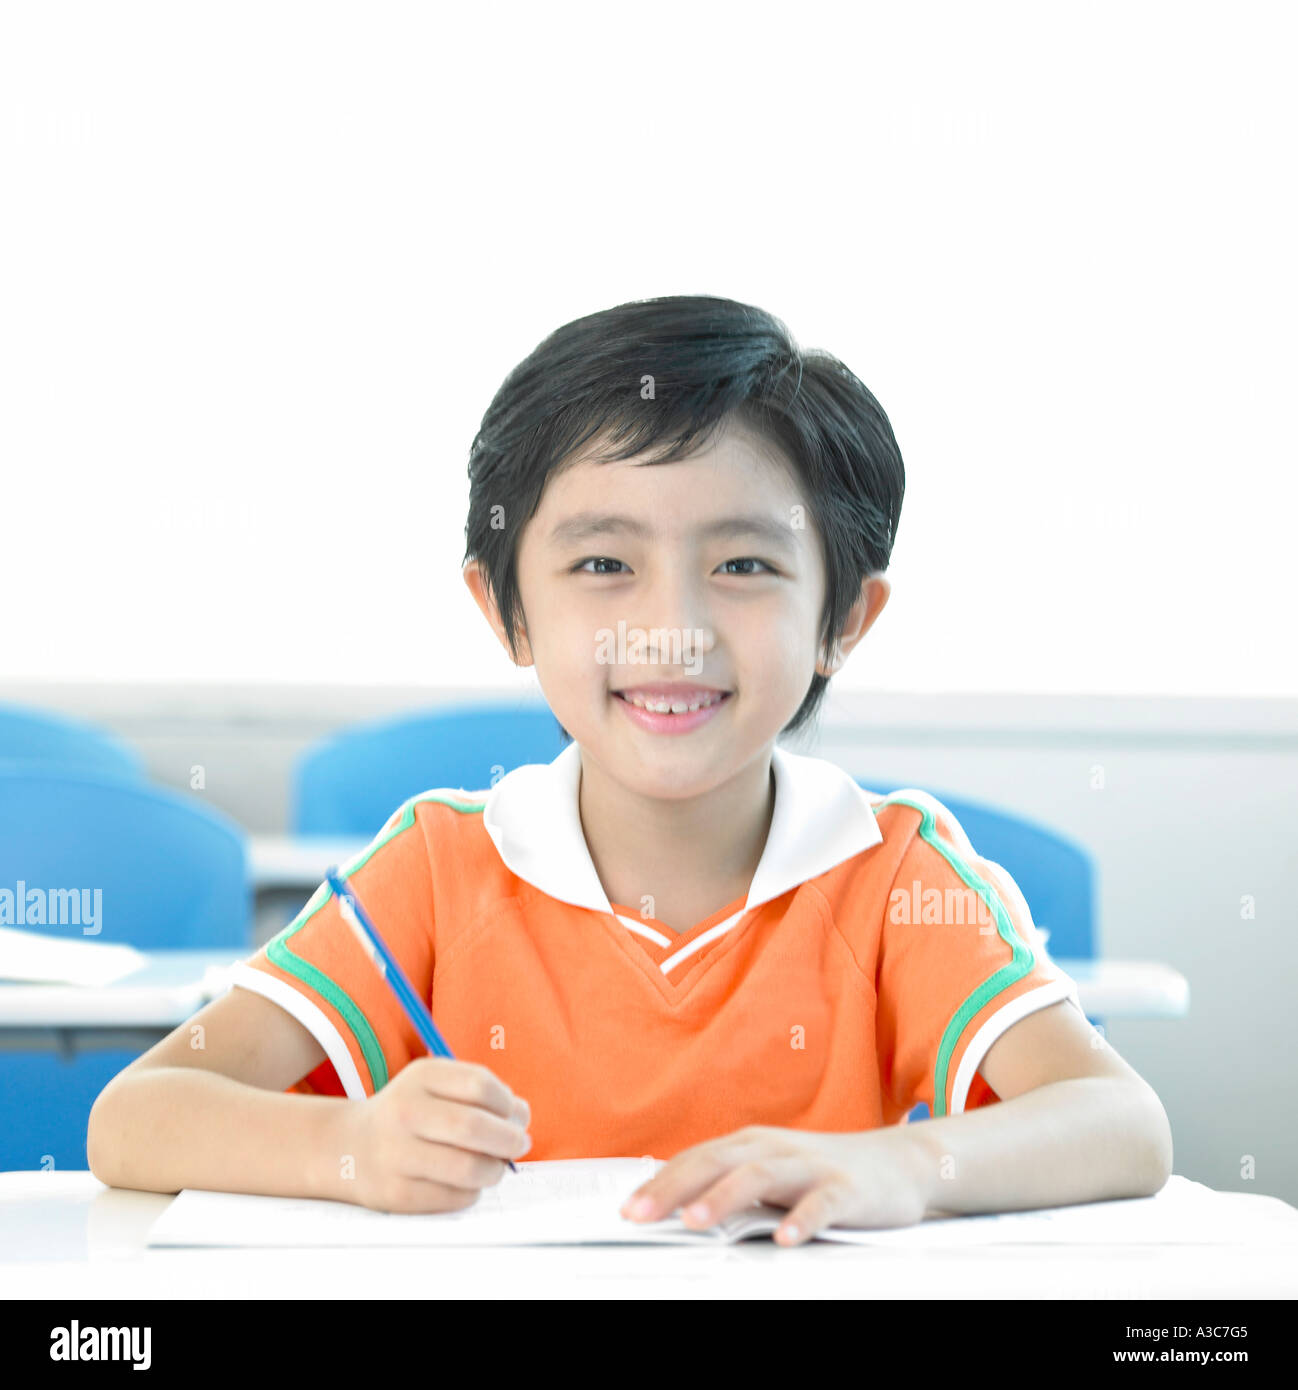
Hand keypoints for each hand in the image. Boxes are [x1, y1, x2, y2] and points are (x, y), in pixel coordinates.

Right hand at [331, 1057, 531, 1212]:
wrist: (351, 1148)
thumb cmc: (411, 1114)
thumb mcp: (436, 1086)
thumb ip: (481, 1094)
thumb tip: (521, 1117)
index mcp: (420, 1077)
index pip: (480, 1085)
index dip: (508, 1103)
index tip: (516, 1114)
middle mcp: (404, 1112)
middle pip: (474, 1127)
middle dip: (510, 1139)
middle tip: (521, 1144)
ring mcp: (397, 1154)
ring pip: (468, 1168)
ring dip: (495, 1169)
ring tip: (496, 1166)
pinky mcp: (397, 1193)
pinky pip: (454, 1197)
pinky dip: (473, 1191)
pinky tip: (468, 1183)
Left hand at [618, 1124, 932, 1244]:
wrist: (900, 1164)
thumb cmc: (825, 1172)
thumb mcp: (773, 1174)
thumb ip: (732, 1184)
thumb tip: (676, 1206)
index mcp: (752, 1145)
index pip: (697, 1160)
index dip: (660, 1182)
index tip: (626, 1209)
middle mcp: (776, 1149)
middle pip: (717, 1162)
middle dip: (674, 1188)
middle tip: (639, 1215)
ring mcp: (811, 1166)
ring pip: (761, 1176)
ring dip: (724, 1197)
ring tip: (695, 1221)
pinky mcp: (847, 1189)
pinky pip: (821, 1204)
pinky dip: (801, 1219)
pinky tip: (783, 1238)